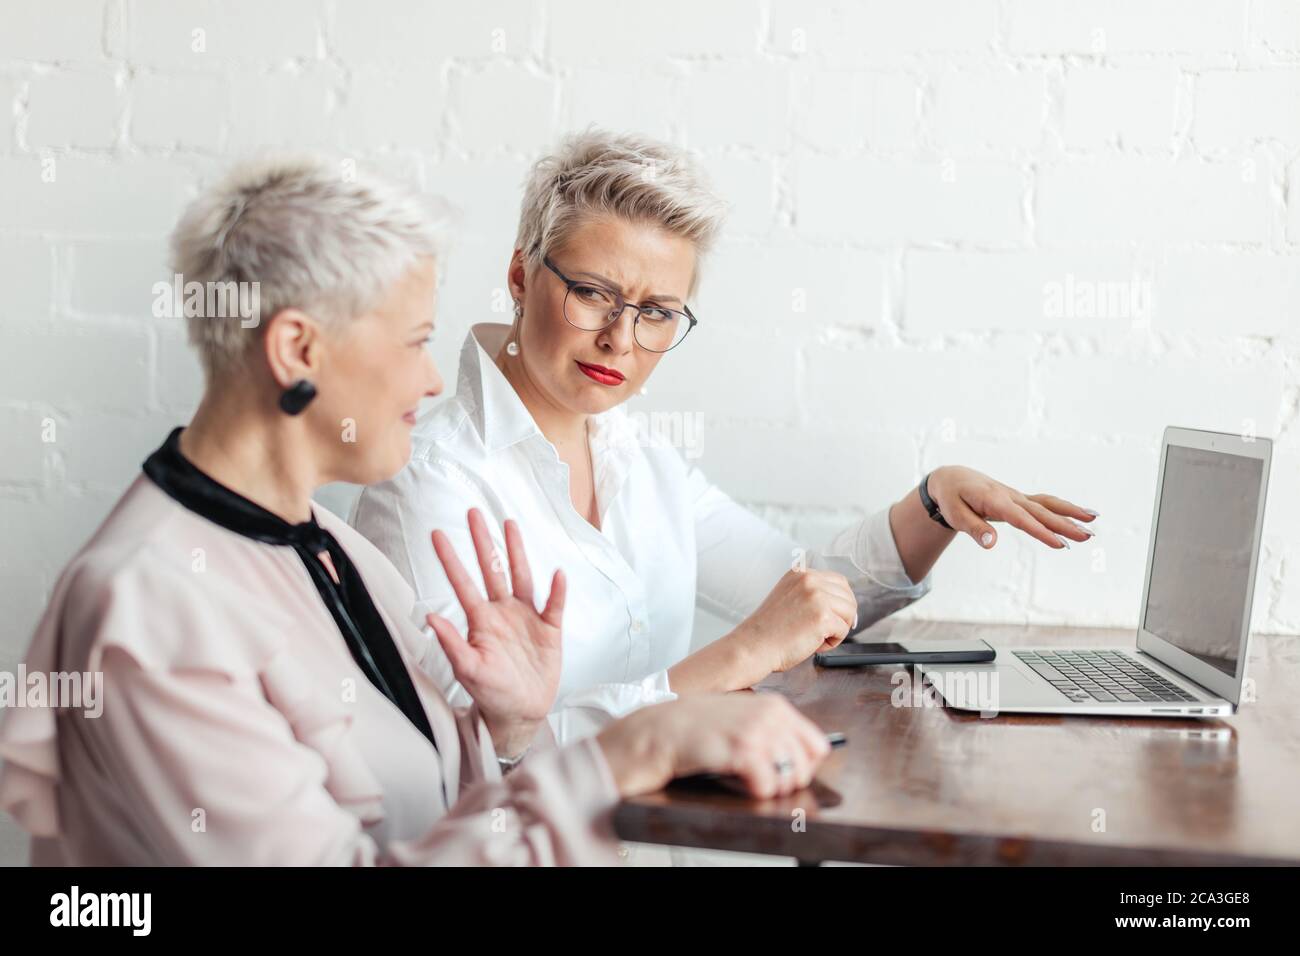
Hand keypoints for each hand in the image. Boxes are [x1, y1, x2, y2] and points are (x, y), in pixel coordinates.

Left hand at [426, 508, 564, 757]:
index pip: (463, 583)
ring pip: (522, 576)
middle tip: (473, 512)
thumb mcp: (468, 670)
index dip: (451, 559)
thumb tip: (430, 616)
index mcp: (480, 620)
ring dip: (517, 551)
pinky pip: (554, 605)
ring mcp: (526, 617)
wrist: (520, 712)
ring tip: (510, 525)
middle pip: (492, 569)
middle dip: (482, 541)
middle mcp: (502, 611)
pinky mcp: (549, 629)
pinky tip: (557, 574)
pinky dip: (556, 591)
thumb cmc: (490, 693)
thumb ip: (451, 643)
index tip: (436, 534)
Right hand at [596, 694, 830, 798]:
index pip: (815, 744)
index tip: (782, 772)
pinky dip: (756, 791)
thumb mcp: (734, 717)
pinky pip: (768, 783)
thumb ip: (765, 727)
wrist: (652, 732)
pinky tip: (737, 783)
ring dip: (772, 787)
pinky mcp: (740, 750)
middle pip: (807, 764)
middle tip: (760, 782)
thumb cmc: (688, 727)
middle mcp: (768, 714)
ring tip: (746, 782)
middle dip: (788, 780)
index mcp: (771, 705)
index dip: (801, 765)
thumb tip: (796, 754)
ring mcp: (755, 730)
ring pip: (791, 775)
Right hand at [727, 568, 857, 679]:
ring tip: (815, 637)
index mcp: (801, 573)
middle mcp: (809, 580)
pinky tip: (813, 644)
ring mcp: (816, 596)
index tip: (834, 616)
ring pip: (849, 613)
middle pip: (848, 596)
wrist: (753, 647)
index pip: (839, 581)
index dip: (840, 602)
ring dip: (837, 629)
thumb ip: (811, 593)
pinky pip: (843, 630)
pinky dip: (832, 642)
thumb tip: (841, 603)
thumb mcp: (788, 597)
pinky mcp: (822, 616)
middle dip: (842, 616)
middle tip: (824, 631)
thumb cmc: (769, 631)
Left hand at [926, 465, 1098, 550]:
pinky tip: (1082, 515)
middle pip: (1041, 512)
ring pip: (1048, 505)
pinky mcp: (1020, 500)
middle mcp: (1010, 496)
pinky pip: (1045, 503)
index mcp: (994, 500)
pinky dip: (1064, 508)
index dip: (1040, 532)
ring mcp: (1017, 497)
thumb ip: (974, 529)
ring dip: (1070, 513)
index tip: (1060, 544)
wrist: (953, 479)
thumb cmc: (952, 498)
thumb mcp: (955, 514)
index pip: (1021, 519)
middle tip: (1087, 537)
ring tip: (1094, 521)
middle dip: (1065, 525)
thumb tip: (992, 543)